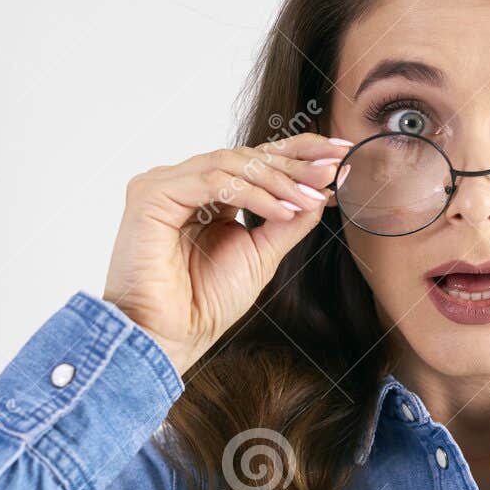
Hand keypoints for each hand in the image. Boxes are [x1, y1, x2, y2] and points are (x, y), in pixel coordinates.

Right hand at [102, 133, 352, 376]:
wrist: (172, 336)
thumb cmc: (206, 303)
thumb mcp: (262, 253)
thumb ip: (288, 219)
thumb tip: (322, 189)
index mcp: (207, 195)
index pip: (255, 161)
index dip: (297, 153)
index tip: (338, 154)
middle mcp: (184, 184)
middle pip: (246, 156)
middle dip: (294, 164)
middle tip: (332, 169)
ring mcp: (165, 186)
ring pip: (231, 163)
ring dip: (278, 179)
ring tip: (311, 198)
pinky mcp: (150, 194)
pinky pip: (212, 181)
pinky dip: (252, 193)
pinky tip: (282, 210)